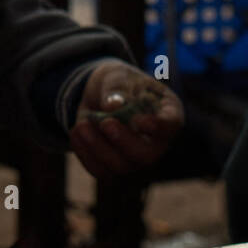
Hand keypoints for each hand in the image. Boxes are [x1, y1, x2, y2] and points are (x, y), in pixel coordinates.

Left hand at [70, 62, 183, 178]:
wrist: (101, 96)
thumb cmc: (119, 83)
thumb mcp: (118, 76)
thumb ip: (117, 88)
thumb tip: (112, 105)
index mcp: (167, 115)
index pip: (170, 125)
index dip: (158, 127)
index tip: (140, 120)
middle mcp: (156, 143)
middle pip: (145, 155)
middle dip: (124, 142)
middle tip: (106, 123)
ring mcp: (135, 159)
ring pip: (120, 166)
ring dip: (98, 147)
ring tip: (82, 124)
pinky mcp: (114, 168)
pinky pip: (101, 171)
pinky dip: (85, 153)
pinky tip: (77, 133)